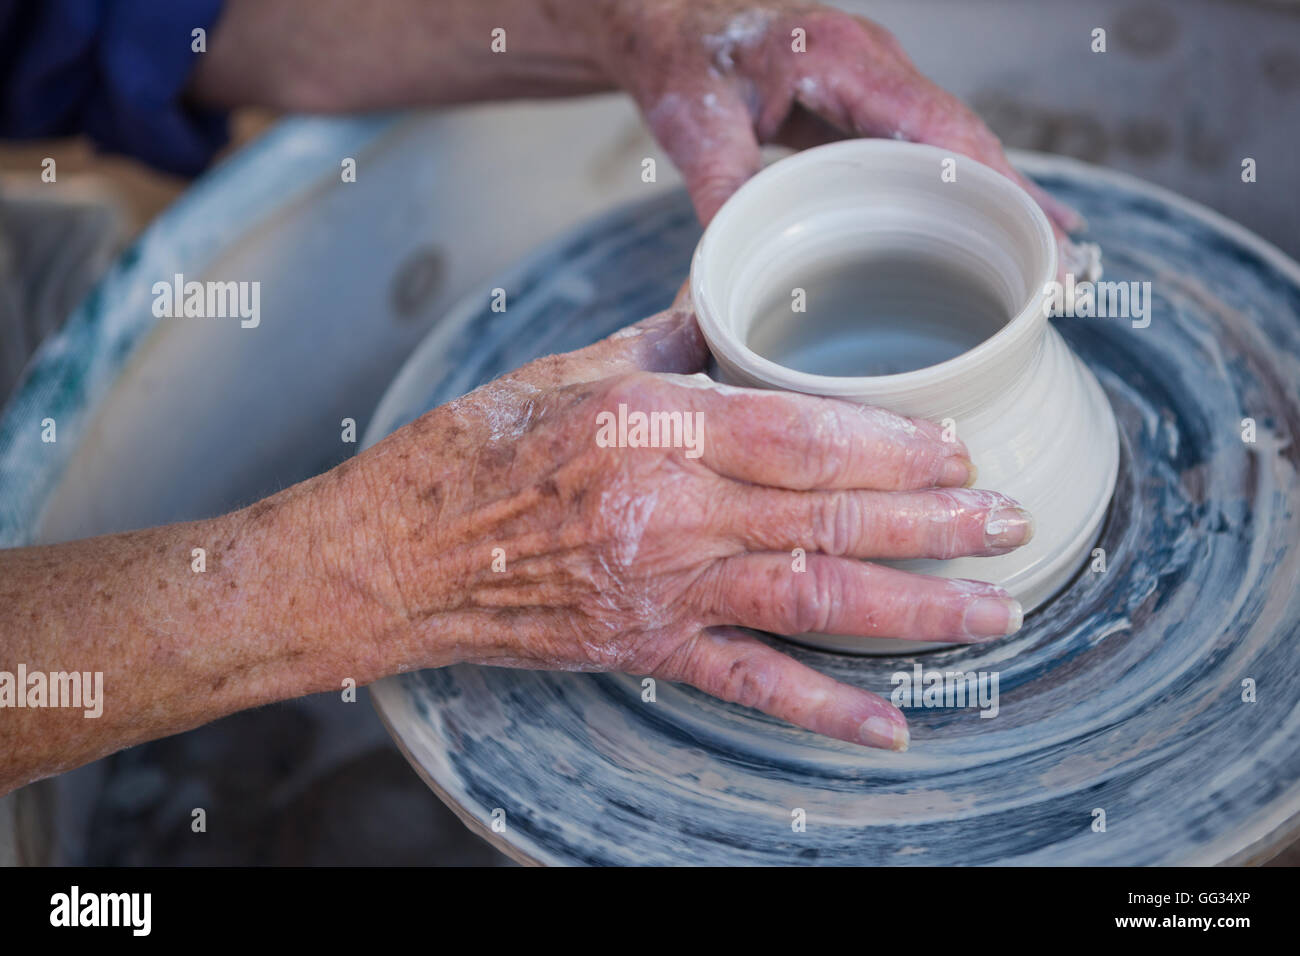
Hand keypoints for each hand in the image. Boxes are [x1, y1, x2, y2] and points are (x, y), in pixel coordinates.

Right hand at [336, 295, 1032, 749]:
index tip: (954, 446)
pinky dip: (821, 709)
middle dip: (934, 521)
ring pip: (811, 599)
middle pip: (829, 516)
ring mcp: (662, 589)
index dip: (889, 443)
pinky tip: (889, 726)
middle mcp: (669, 511)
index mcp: (649, 427)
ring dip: (913, 606)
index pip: (797, 433)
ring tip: (993, 608)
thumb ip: (660, 343)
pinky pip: (746, 684)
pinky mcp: (645, 648)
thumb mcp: (563, 372)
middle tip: (1014, 520)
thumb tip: (722, 314)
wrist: (393, 557)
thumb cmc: (470, 455)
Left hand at [592, 0, 1083, 244]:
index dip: (993, 182)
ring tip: (1056, 266)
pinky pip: (928, 153)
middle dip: (1020, 205)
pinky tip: (1000, 230)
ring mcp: (879, 87)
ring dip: (1006, 202)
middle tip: (1066, 274)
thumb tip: (730, 272)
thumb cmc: (685, 64)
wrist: (672, 26)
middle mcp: (877, 68)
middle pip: (966, 140)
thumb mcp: (695, 127)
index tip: (1036, 233)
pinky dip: (966, 192)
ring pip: (956, 147)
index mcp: (844, 59)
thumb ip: (719, 190)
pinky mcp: (870, 109)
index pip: (937, 126)